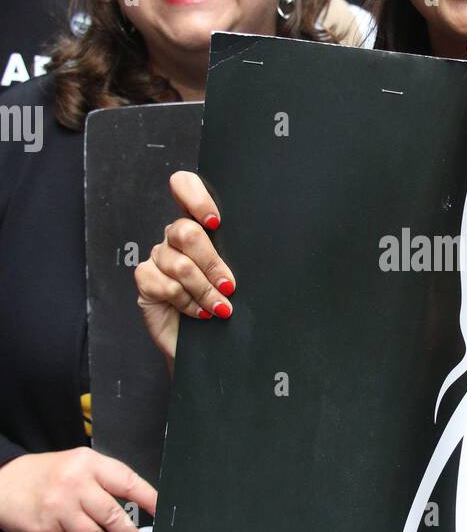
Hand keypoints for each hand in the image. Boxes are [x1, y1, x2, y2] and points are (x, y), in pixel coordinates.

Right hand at [0, 449, 155, 531]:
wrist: (3, 482)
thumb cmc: (47, 473)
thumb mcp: (78, 464)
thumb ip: (106, 481)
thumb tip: (141, 506)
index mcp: (88, 464)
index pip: (127, 481)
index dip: (149, 499)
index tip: (163, 514)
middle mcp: (74, 486)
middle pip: (112, 515)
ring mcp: (58, 510)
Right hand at [135, 171, 235, 362]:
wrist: (207, 345)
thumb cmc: (224, 305)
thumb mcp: (234, 275)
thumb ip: (236, 255)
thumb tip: (256, 246)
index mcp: (197, 224)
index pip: (184, 186)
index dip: (195, 197)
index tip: (215, 222)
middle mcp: (174, 237)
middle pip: (186, 231)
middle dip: (213, 263)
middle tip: (229, 286)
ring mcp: (158, 258)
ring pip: (180, 265)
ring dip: (205, 290)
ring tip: (221, 308)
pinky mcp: (146, 281)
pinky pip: (165, 285)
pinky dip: (188, 303)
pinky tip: (199, 313)